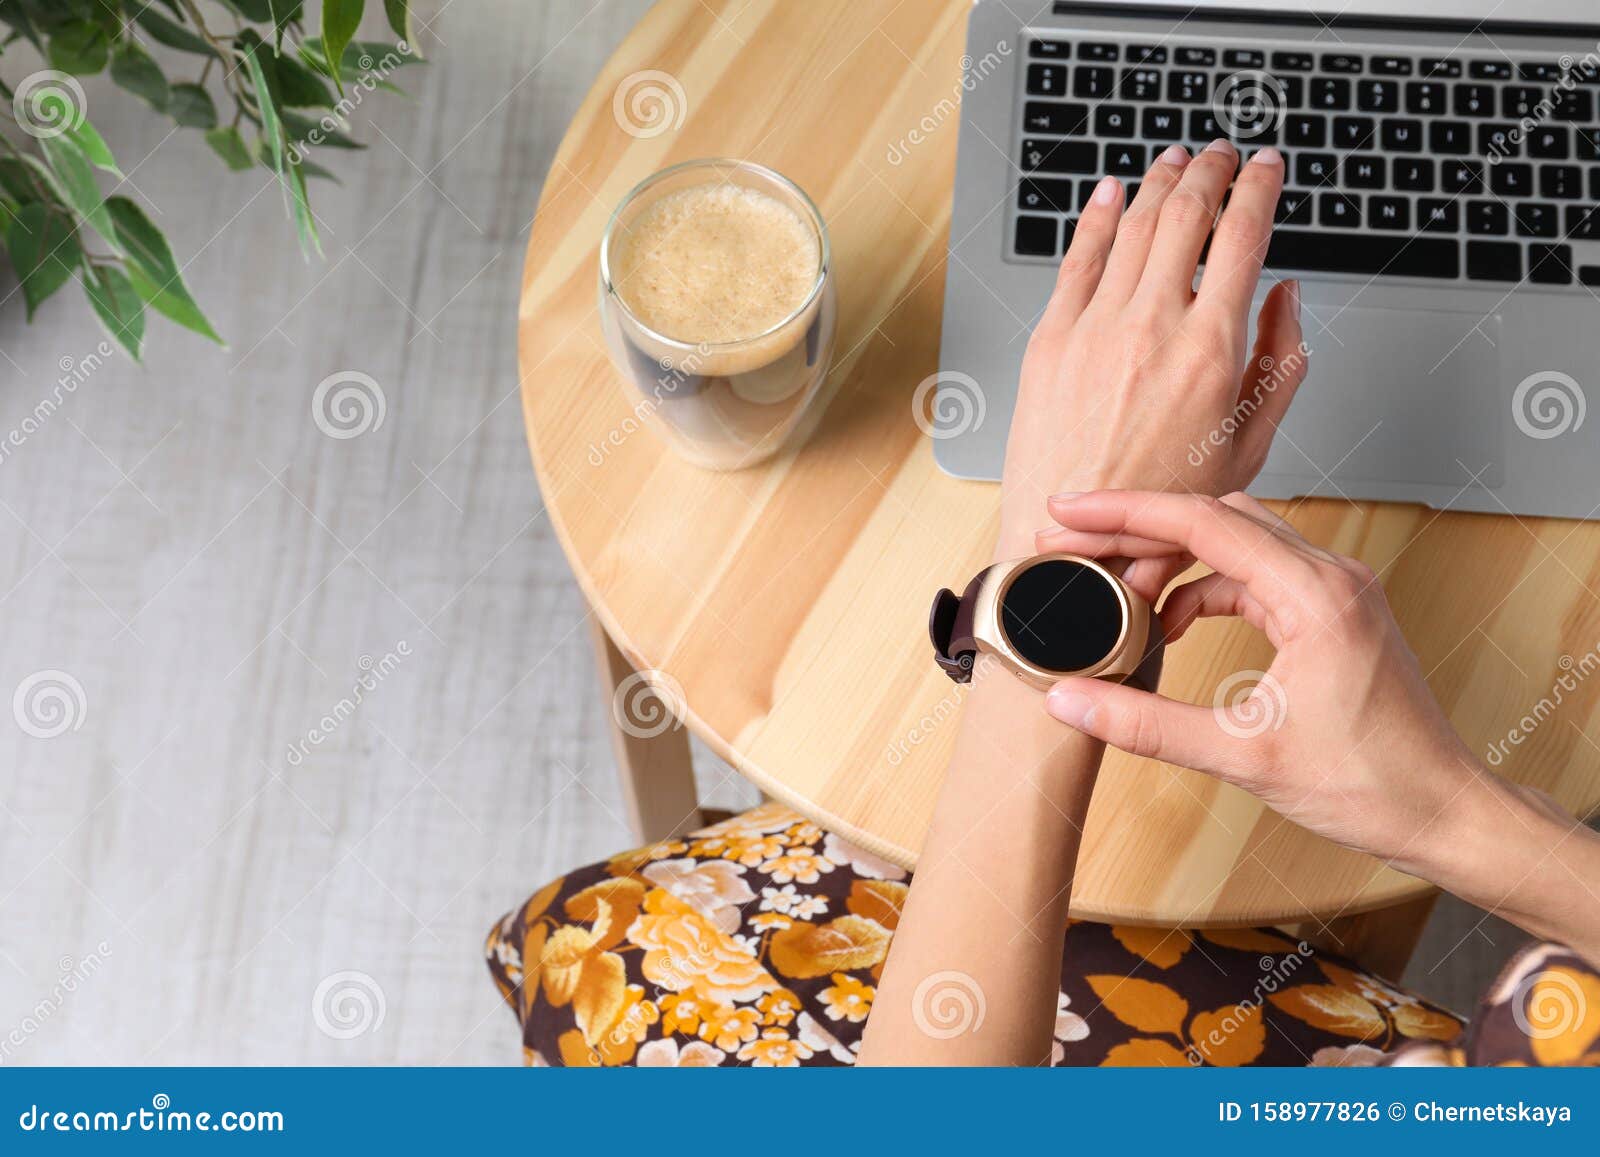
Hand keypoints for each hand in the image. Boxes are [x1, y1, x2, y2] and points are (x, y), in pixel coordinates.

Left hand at [997, 141, 1306, 559]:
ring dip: (1160, 182)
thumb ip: (1281, 362)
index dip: (1260, 187)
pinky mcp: (1051, 340)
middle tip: (1223, 153)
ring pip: (1133, 226)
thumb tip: (1286, 294)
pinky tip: (1111, 193)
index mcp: (1213, 350)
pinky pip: (1077, 260)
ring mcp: (1096, 329)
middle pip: (1187, 215)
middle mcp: (1153, 327)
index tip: (1268, 165)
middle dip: (1211, 170)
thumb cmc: (1163, 509)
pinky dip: (1097, 216)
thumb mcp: (1250, 446)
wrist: (1076, 548)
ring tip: (1176, 161)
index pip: (1244, 236)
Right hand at [1034, 489, 1522, 876]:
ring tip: (1116, 589)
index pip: (1203, 523)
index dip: (1125, 513)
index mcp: (1317, 594)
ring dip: (1171, 557)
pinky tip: (1171, 622)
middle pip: (1214, 518)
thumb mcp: (1242, 755)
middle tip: (1072, 547)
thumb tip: (1070, 701)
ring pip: (1234, 541)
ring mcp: (1335, 591)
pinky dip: (1203, 587)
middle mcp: (1331, 576)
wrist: (1442, 812)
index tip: (1069, 514)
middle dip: (1137, 529)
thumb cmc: (1370, 783)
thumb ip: (1146, 724)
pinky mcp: (1332, 613)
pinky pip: (1254, 575)